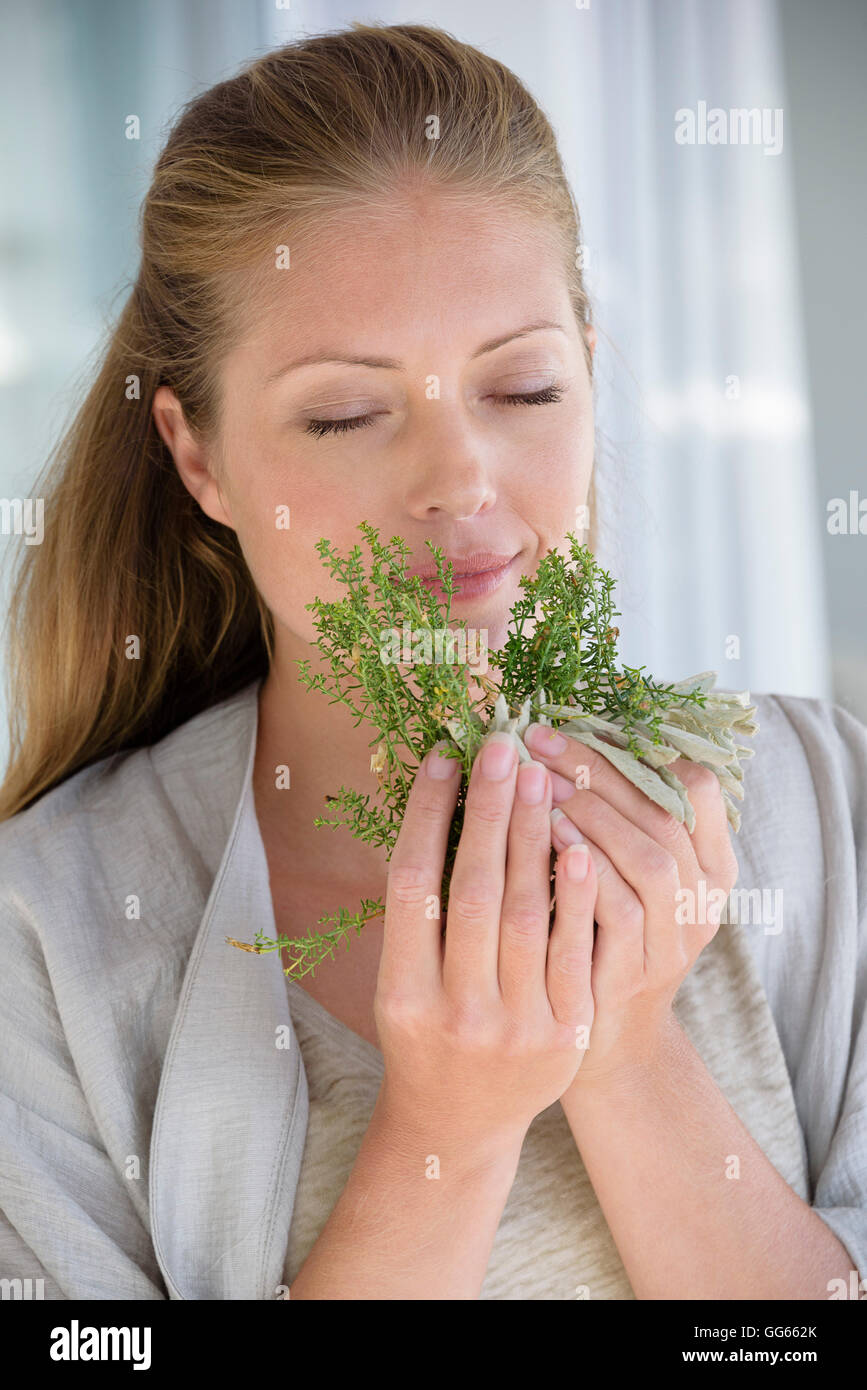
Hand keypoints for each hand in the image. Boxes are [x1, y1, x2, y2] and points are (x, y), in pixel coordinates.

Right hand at [373, 731, 598, 1161]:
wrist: (460, 1123)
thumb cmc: (424, 1032)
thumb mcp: (400, 980)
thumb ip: (419, 911)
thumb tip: (441, 805)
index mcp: (402, 993)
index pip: (413, 884)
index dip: (428, 816)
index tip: (445, 759)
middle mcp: (455, 1012)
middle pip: (473, 891)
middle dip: (489, 812)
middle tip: (503, 747)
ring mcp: (515, 1027)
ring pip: (526, 915)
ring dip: (534, 838)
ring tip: (540, 778)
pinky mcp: (565, 1034)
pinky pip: (573, 950)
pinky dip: (574, 895)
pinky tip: (576, 844)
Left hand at [522, 722, 739, 1093]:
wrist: (597, 1043)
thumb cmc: (597, 938)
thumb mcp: (621, 876)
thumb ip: (613, 819)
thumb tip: (561, 738)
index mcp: (711, 866)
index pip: (700, 787)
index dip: (639, 750)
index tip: (577, 721)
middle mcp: (702, 902)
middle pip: (665, 814)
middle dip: (598, 769)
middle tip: (538, 739)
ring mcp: (674, 943)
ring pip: (652, 859)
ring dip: (593, 811)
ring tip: (538, 779)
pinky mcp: (635, 975)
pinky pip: (619, 912)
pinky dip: (583, 868)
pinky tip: (543, 836)